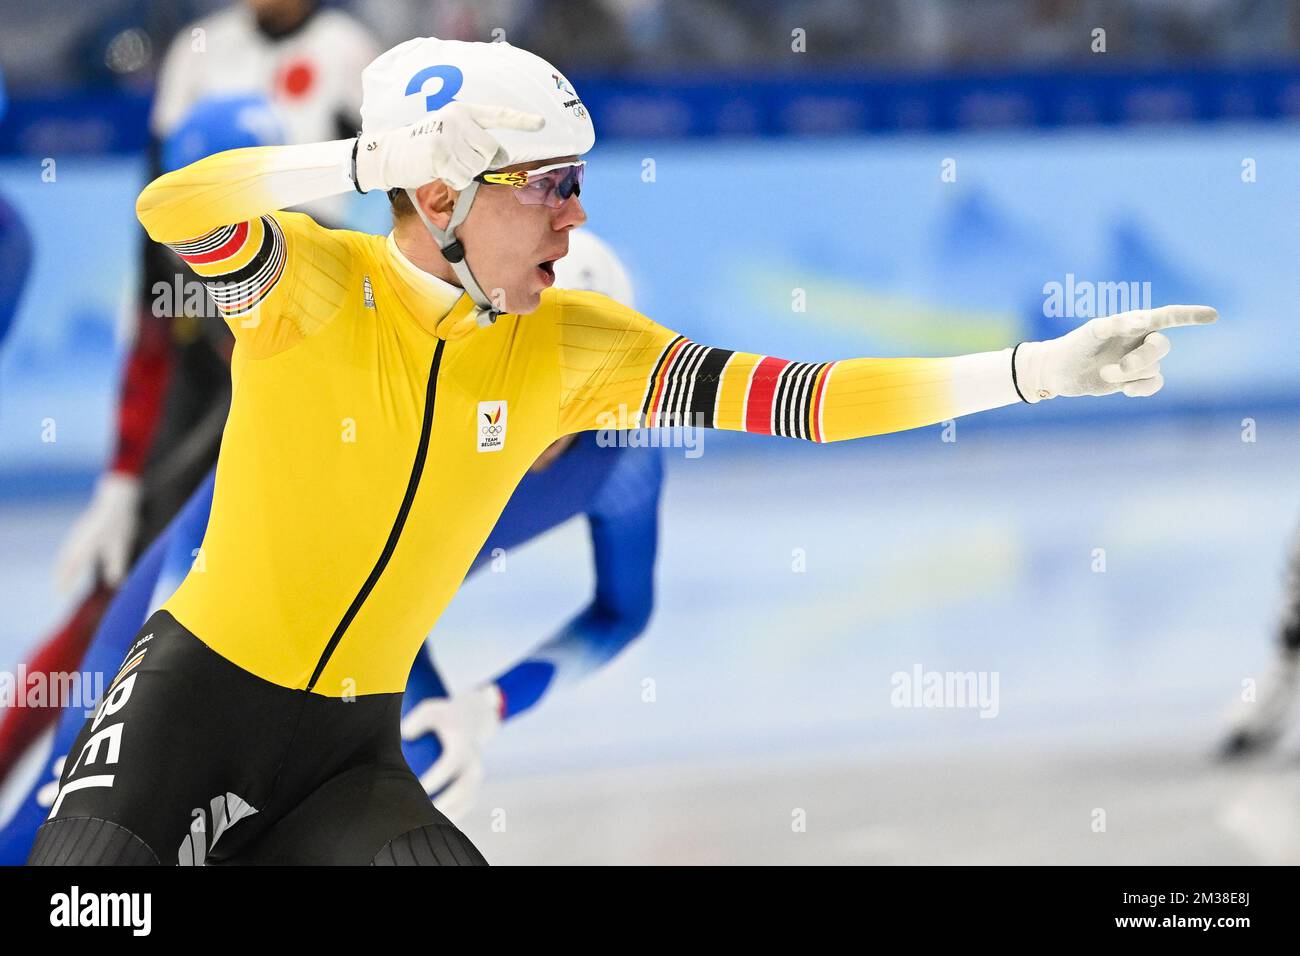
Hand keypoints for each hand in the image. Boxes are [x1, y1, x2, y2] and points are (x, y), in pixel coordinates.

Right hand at [55, 471, 140, 593]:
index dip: (67, 580)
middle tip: (58, 590)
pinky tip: (69, 561)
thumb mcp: (121, 546)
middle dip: (61, 576)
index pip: (72, 567)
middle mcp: (78, 540)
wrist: (116, 501)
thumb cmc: (120, 523)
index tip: (62, 593)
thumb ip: (116, 565)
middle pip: (65, 562)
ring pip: (65, 554)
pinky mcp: (80, 530)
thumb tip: (116, 584)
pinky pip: (69, 548)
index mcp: (87, 545)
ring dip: (62, 567)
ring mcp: (77, 534)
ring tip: (60, 578)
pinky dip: (66, 558)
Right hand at [354, 102, 544, 192]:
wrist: (390, 153)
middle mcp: (459, 119)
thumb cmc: (426, 148)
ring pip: (477, 168)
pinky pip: (462, 178)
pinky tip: (437, 171)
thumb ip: (475, 140)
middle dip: (479, 164)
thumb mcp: (451, 134)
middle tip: (456, 160)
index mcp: (464, 111)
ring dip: (464, 173)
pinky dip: (453, 181)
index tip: (542, 123)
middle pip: (492, 153)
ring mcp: (449, 135)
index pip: (499, 115)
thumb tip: (502, 157)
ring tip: (444, 164)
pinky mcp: (439, 153)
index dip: (521, 120)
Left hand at [399, 684, 503, 821]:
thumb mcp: (431, 710)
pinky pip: (464, 806)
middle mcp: (474, 763)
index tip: (419, 787)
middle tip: (420, 813)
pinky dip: (451, 815)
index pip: (451, 764)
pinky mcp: (474, 786)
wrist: (476, 719)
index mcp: (463, 746)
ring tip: (423, 826)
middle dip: (444, 803)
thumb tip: (405, 735)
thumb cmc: (445, 716)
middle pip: (462, 789)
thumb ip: (418, 721)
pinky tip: (429, 824)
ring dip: (447, 814)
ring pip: (465, 802)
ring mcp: (476, 777)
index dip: (436, 777)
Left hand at [1014, 304, 1216, 401]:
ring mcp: (1138, 360)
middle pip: (1162, 347)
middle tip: (1116, 369)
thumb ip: (1116, 324)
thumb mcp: (1092, 333)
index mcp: (1133, 323)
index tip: (1214, 315)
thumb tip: (1143, 320)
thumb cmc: (1074, 345)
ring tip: (1104, 374)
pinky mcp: (1133, 379)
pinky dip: (1141, 389)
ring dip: (1130, 375)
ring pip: (1155, 368)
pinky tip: (1124, 391)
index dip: (1190, 316)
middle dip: (1143, 360)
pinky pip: (1154, 384)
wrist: (1059, 370)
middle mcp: (1140, 339)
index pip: (1168, 317)